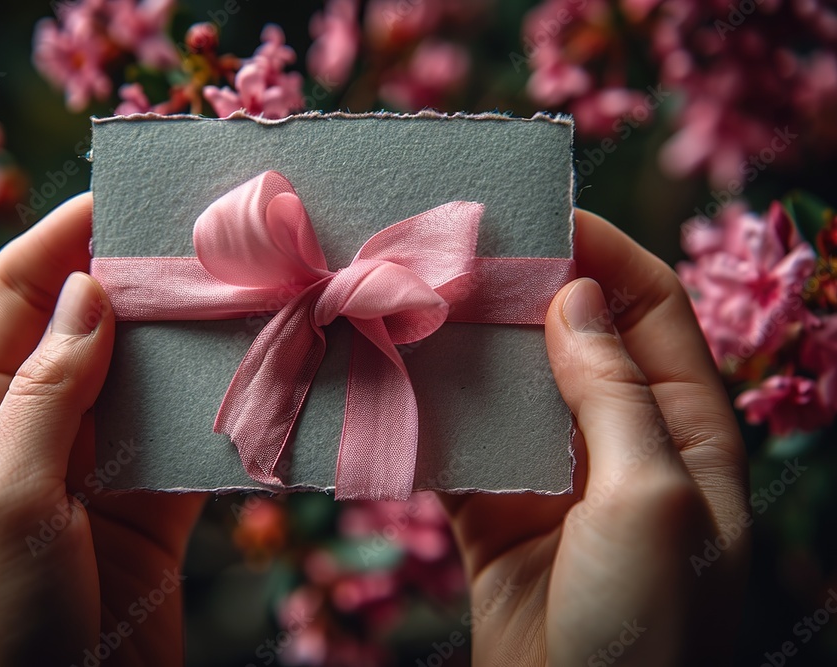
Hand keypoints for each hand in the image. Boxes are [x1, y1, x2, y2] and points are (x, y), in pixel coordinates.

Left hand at [0, 193, 206, 666]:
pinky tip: (263, 376)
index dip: (65, 236)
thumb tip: (90, 292)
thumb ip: (46, 392)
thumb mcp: (9, 499)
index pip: (23, 295)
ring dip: (191, 336)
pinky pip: (190, 433)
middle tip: (208, 239)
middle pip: (95, 323)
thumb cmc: (9, 615)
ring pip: (150, 373)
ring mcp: (103, 459)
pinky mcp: (155, 496)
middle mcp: (43, 422)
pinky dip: (222, 404)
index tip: (123, 194)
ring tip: (247, 293)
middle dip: (143, 277)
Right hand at [440, 210, 749, 664]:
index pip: (652, 308)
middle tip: (456, 250)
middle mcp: (622, 444)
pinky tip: (394, 381)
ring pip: (512, 388)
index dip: (603, 250)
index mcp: (686, 431)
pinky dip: (432, 415)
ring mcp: (556, 480)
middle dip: (521, 290)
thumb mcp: (651, 500)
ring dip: (468, 348)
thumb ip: (615, 394)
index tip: (540, 211)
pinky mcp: (497, 517)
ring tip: (413, 300)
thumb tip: (576, 298)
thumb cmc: (645, 628)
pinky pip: (464, 448)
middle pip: (572, 338)